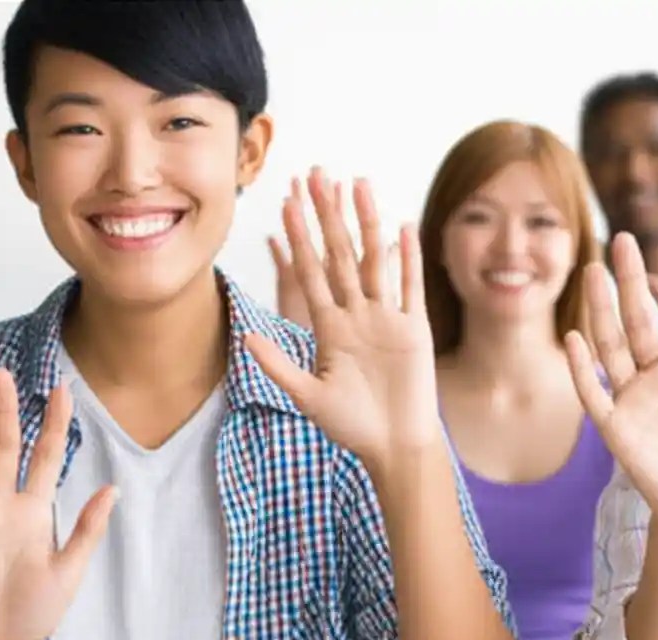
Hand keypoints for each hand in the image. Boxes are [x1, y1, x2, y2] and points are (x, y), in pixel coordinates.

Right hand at [0, 370, 119, 639]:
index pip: (45, 456)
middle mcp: (0, 503)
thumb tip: (114, 489)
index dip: (54, 423)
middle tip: (2, 372)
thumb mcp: (68, 573)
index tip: (62, 388)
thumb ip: (85, 530)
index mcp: (34, 510)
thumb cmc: (33, 614)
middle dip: (4, 409)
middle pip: (3, 445)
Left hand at [245, 167, 439, 468]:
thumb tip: (243, 338)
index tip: (287, 205)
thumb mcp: (307, 396)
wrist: (394, 445)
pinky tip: (403, 225)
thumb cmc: (351, 425)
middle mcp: (356, 315)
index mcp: (329, 327)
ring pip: (374, 259)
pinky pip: (409, 285)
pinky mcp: (413, 327)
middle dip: (328, 216)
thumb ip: (278, 365)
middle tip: (318, 176)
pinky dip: (407, 257)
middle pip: (340, 254)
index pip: (310, 272)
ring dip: (367, 223)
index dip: (299, 239)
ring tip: (359, 184)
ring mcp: (386, 318)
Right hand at [565, 187, 657, 539]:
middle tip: (625, 239)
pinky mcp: (617, 424)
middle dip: (634, 279)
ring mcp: (635, 395)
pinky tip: (576, 339)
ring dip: (602, 309)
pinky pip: (596, 390)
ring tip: (593, 271)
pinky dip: (584, 367)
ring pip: (614, 343)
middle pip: (644, 316)